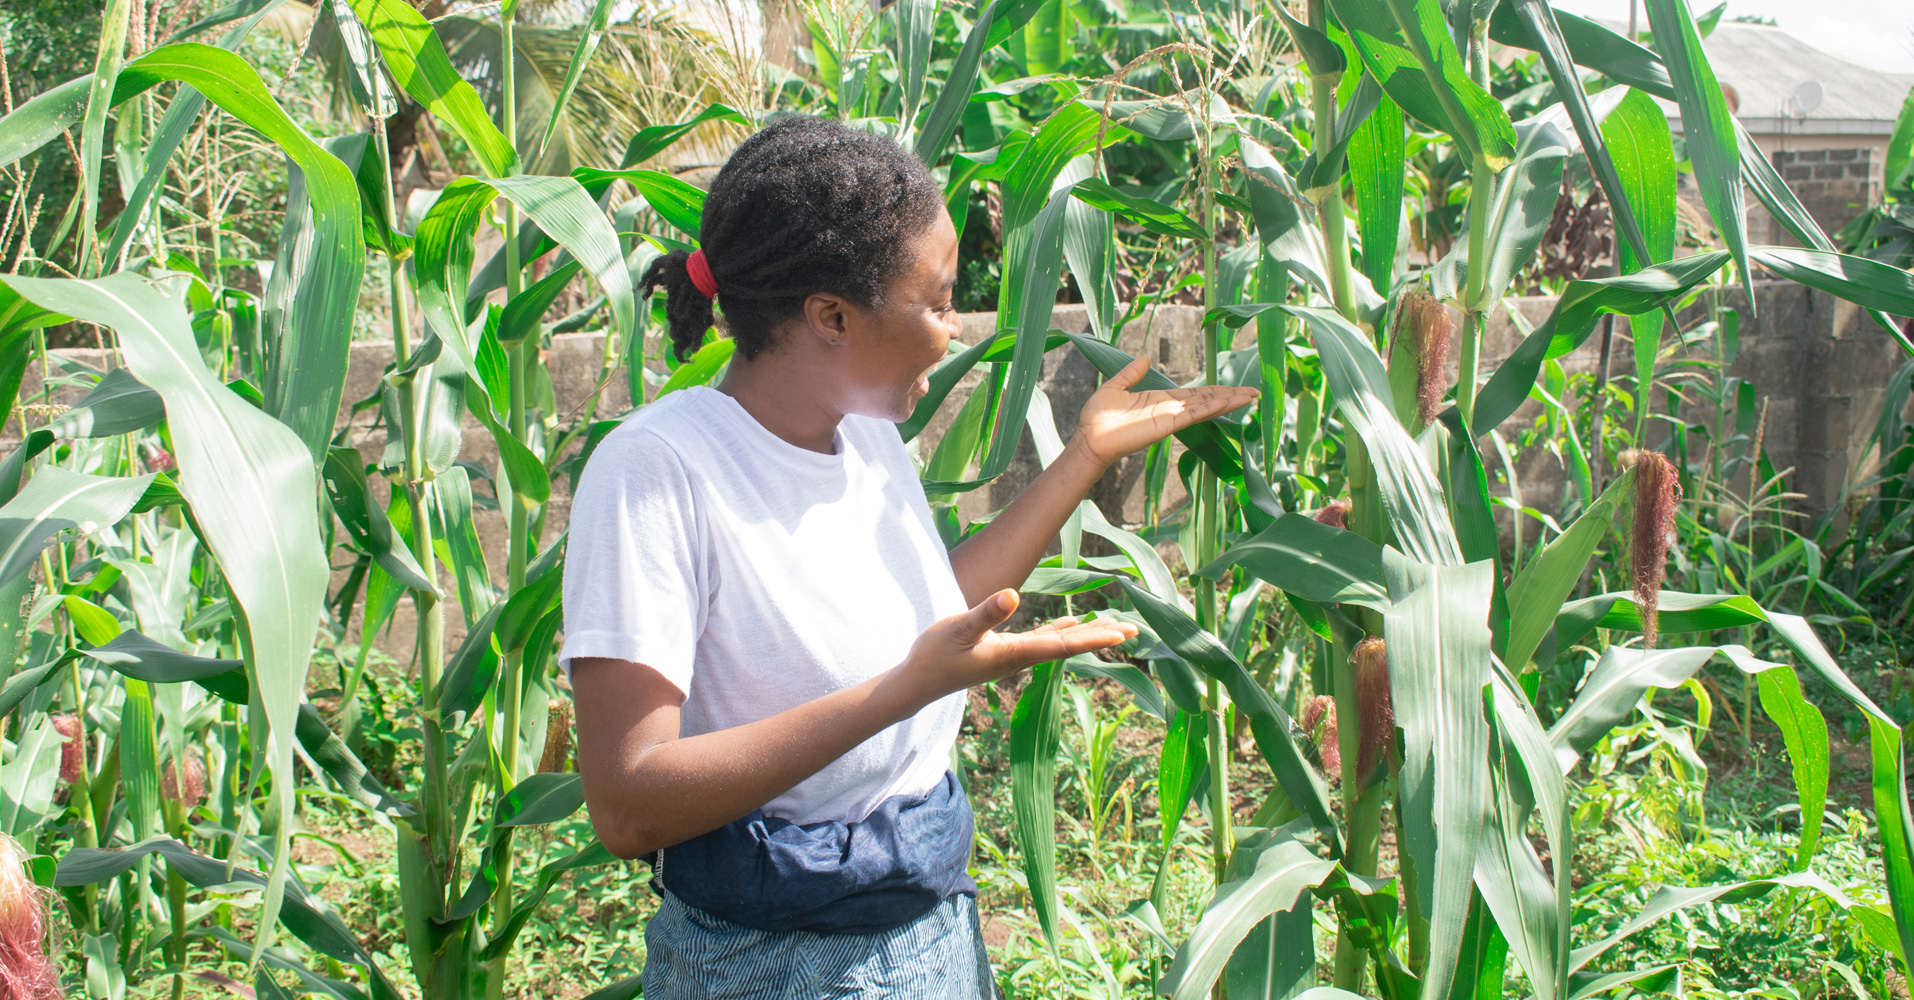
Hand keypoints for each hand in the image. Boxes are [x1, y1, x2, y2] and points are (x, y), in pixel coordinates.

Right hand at [898, 590, 1137, 698]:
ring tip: (1114, 628)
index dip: (1092, 637)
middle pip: (1069, 646)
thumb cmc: (935, 655)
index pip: (1062, 645)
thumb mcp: (958, 628)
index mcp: (1014, 653)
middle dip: (1101, 637)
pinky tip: (1070, 624)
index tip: (1120, 634)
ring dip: (1086, 634)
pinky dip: (1060, 631)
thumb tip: (1013, 595)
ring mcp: (1014, 656)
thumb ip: (985, 613)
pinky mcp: (1004, 652)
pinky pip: (1042, 640)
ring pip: (1059, 643)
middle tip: (1134, 630)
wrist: (918, 682)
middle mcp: (1020, 658)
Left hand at [1068, 357, 1258, 468]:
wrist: (1089, 438)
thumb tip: (1146, 358)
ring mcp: (1170, 418)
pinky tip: (1226, 403)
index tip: (1235, 387)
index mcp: (1161, 400)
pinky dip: (1210, 409)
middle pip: (1207, 400)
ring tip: (1251, 396)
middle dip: (1231, 396)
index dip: (1216, 390)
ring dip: (1228, 402)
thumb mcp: (1115, 386)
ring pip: (1205, 407)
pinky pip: (1192, 415)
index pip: (1195, 394)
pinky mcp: (1165, 426)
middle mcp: (1171, 410)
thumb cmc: (1098, 417)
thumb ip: (1132, 373)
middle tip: (1255, 391)